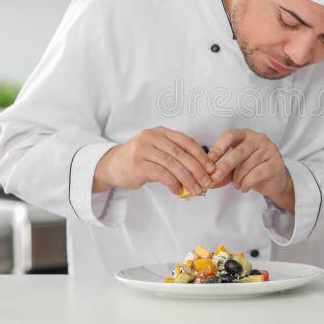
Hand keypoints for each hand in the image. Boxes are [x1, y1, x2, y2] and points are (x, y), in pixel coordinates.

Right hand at [93, 126, 215, 195]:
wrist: (111, 165)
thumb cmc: (139, 159)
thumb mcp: (158, 151)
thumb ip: (176, 157)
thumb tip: (201, 172)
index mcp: (161, 132)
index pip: (187, 141)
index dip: (201, 155)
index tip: (211, 168)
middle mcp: (152, 137)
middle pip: (182, 154)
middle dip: (198, 170)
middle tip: (207, 182)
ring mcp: (144, 150)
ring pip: (173, 165)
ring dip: (188, 179)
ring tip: (196, 190)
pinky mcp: (138, 164)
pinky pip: (162, 175)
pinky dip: (173, 184)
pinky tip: (179, 191)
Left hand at [209, 128, 294, 212]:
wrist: (275, 179)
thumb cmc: (252, 169)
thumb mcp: (235, 167)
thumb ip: (222, 171)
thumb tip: (208, 179)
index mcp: (245, 134)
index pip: (230, 135)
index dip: (219, 147)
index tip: (209, 160)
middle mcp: (258, 139)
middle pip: (238, 151)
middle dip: (225, 166)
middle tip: (215, 178)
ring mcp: (269, 150)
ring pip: (246, 165)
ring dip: (237, 179)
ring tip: (236, 184)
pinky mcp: (276, 163)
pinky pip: (256, 174)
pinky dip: (246, 184)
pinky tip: (244, 187)